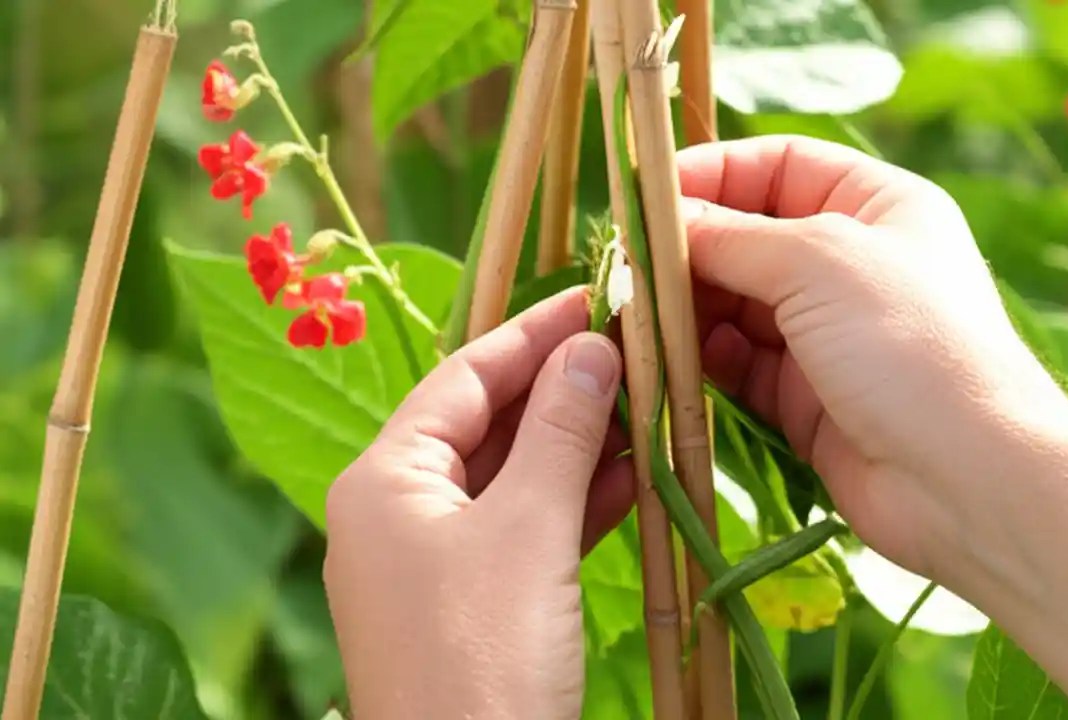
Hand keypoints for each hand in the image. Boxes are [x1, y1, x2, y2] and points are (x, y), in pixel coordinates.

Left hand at [323, 290, 632, 719]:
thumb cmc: (486, 656)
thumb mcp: (529, 531)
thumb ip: (562, 432)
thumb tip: (594, 348)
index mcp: (384, 480)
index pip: (463, 377)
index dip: (533, 333)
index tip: (597, 295)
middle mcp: (398, 512)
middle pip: (487, 423)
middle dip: (561, 388)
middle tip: (633, 346)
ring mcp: (434, 563)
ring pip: (513, 479)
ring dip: (579, 444)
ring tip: (648, 401)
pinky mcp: (473, 606)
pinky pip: (526, 532)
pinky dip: (577, 503)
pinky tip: (636, 475)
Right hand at [679, 135, 1067, 581]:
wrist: (966, 479)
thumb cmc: (907, 343)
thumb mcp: (818, 261)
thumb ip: (732, 237)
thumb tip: (664, 221)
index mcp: (876, 206)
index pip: (778, 165)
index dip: (710, 174)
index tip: (644, 196)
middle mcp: (852, 266)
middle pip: (748, 239)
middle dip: (688, 250)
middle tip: (625, 267)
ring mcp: (828, 336)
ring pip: (735, 306)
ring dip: (687, 308)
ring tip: (636, 315)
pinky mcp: (805, 400)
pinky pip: (739, 367)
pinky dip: (703, 360)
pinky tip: (670, 359)